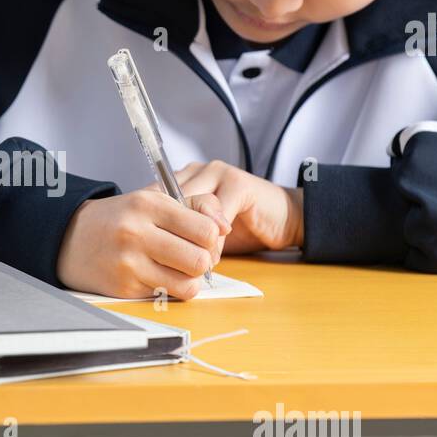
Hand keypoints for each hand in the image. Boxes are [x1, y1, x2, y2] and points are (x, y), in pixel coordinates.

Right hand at [56, 189, 230, 300]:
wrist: (69, 238)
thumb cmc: (120, 218)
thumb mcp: (153, 199)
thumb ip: (196, 204)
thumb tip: (226, 226)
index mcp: (149, 204)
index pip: (206, 230)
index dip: (212, 238)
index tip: (202, 239)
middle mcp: (137, 232)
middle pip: (200, 260)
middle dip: (204, 262)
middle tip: (192, 257)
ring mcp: (129, 263)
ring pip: (188, 285)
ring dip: (189, 280)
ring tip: (177, 270)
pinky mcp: (124, 287)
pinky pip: (166, 296)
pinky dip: (169, 290)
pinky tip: (157, 276)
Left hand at [164, 161, 303, 253]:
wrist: (286, 219)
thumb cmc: (241, 229)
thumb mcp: (202, 233)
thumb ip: (179, 234)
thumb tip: (151, 255)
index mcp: (183, 178)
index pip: (154, 200)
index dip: (155, 230)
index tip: (156, 258)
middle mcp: (197, 171)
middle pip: (169, 203)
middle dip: (173, 237)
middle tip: (177, 265)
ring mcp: (218, 173)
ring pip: (191, 209)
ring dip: (194, 241)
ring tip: (199, 264)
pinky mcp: (238, 183)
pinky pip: (217, 214)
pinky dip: (214, 240)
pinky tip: (216, 256)